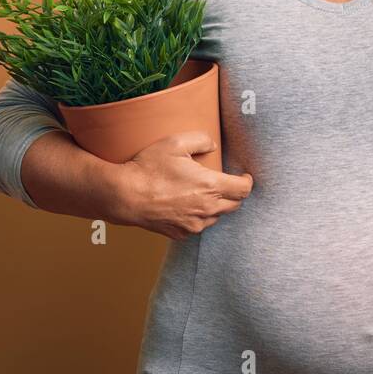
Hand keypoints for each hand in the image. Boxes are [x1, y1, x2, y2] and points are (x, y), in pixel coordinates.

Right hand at [112, 131, 252, 240]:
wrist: (124, 195)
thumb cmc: (148, 168)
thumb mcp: (175, 143)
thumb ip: (201, 139)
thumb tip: (213, 146)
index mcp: (209, 186)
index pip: (243, 190)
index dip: (247, 181)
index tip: (245, 176)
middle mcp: (206, 209)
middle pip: (235, 205)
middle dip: (234, 193)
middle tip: (225, 182)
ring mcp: (194, 224)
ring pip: (217, 216)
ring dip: (215, 205)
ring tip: (201, 192)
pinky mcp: (181, 234)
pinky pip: (198, 225)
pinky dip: (198, 216)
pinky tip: (185, 204)